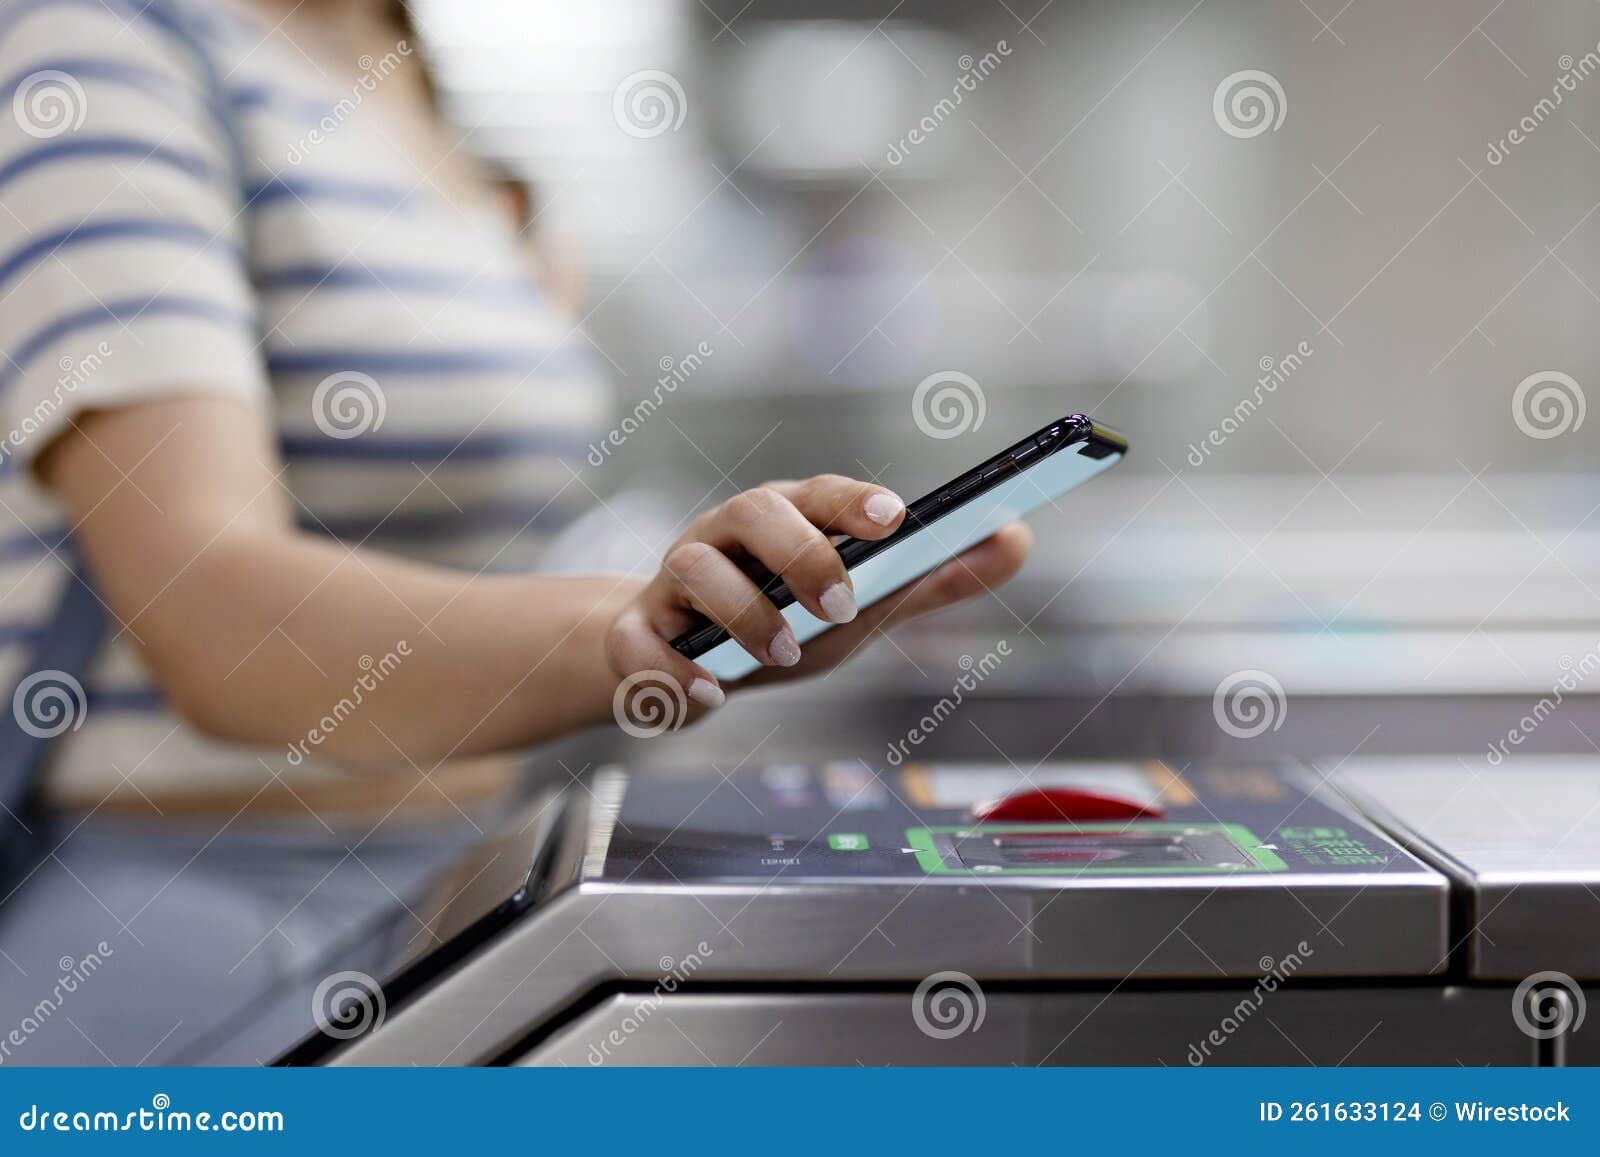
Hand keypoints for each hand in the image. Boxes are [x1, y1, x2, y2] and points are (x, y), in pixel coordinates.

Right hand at [604, 474, 1031, 719]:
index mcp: (783, 521)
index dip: (855, 500)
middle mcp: (724, 538)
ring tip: (782, 654)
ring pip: (696, 568)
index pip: (818, 493)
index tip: (897, 516)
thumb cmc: (773, 620)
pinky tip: (710, 694)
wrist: (670, 664)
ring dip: (744, 612)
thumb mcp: (856, 604)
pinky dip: (673, 670)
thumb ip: (929, 576)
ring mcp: (675, 582)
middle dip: (802, 553)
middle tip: (841, 606)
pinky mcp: (637, 635)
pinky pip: (643, 642)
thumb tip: (1016, 537)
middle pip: (754, 510)